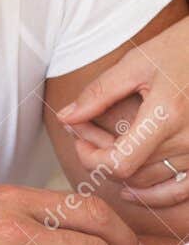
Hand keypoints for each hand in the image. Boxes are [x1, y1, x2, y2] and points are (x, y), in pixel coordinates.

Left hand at [55, 17, 188, 206]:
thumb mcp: (136, 63)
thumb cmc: (180, 49)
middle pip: (131, 171)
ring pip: (150, 182)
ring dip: (121, 170)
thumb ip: (99, 93)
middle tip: (84, 131)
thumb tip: (67, 116)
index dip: (92, 158)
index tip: (78, 139)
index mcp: (166, 115)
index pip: (120, 162)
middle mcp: (186, 140)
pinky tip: (132, 189)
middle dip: (99, 154)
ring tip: (104, 145)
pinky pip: (180, 191)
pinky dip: (155, 195)